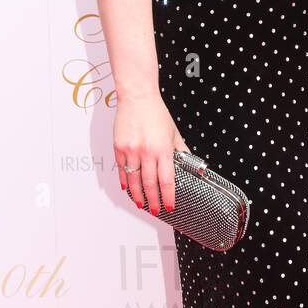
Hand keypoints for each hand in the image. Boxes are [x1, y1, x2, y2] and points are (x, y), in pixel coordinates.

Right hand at [114, 93, 190, 214]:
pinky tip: (128, 188)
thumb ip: (180, 151)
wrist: (137, 97)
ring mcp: (131, 151)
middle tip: (156, 210)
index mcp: (163, 149)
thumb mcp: (174, 132)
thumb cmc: (156, 113)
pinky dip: (125, 181)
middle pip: (149, 184)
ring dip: (137, 195)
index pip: (166, 180)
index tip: (169, 206)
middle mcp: (146, 152)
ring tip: (141, 204)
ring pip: (134, 180)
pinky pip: (121, 169)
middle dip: (153, 201)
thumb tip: (189, 164)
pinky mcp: (119, 148)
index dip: (168, 196)